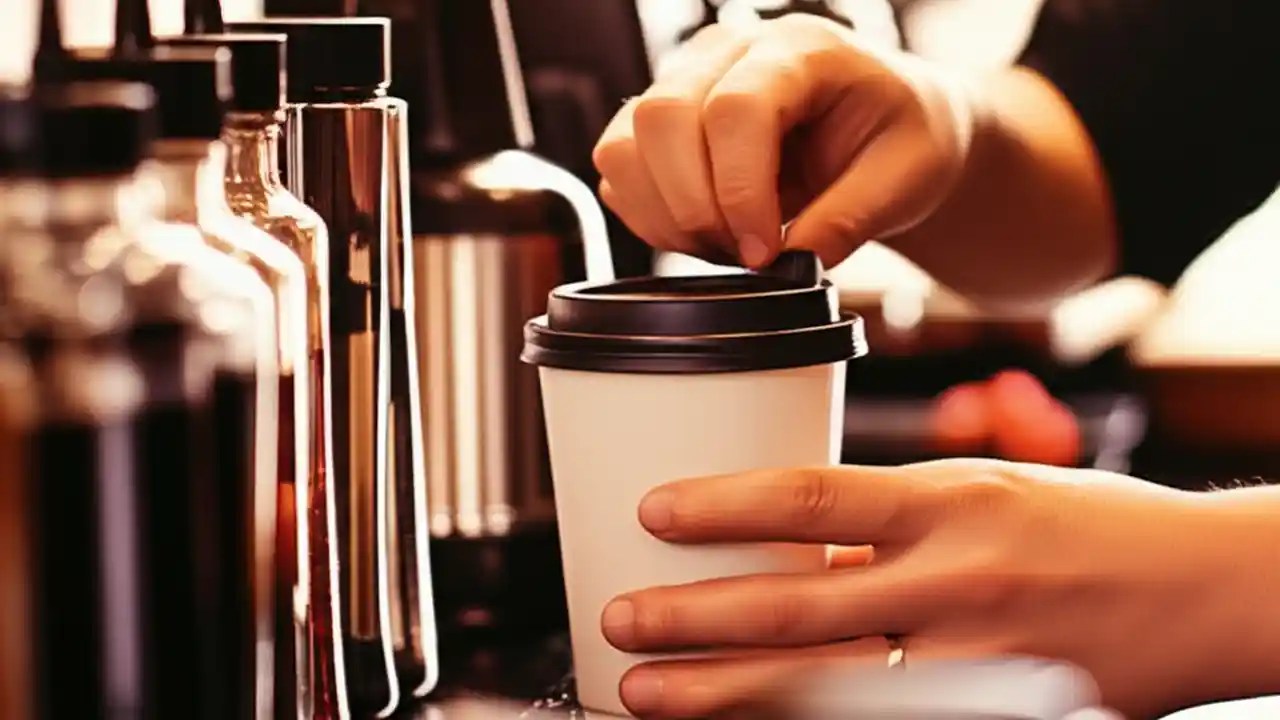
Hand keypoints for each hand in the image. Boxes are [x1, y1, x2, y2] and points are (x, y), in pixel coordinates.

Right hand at [592, 14, 970, 268]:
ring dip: (666, 215)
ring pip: (623, 144)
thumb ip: (850, 219)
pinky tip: (702, 233)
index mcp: (801, 48)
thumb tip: (790, 262)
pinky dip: (648, 216)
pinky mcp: (658, 119)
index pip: (735, 109)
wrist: (887, 127)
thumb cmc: (902, 137)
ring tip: (725, 245)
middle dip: (697, 209)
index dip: (740, 192)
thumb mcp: (907, 180)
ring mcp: (684, 78)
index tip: (767, 251)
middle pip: (663, 118)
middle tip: (746, 254)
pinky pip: (617, 169)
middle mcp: (729, 49)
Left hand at [601, 460, 1279, 718]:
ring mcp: (976, 660)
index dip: (722, 505)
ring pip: (825, 682)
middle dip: (695, 616)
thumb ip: (892, 516)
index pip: (812, 493)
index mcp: (951, 500)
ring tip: (647, 692)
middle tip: (618, 621)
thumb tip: (788, 536)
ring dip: (725, 691)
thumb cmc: (1089, 527)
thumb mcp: (986, 488)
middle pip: (798, 604)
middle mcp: (958, 580)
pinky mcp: (995, 712)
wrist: (1202, 590)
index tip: (653, 512)